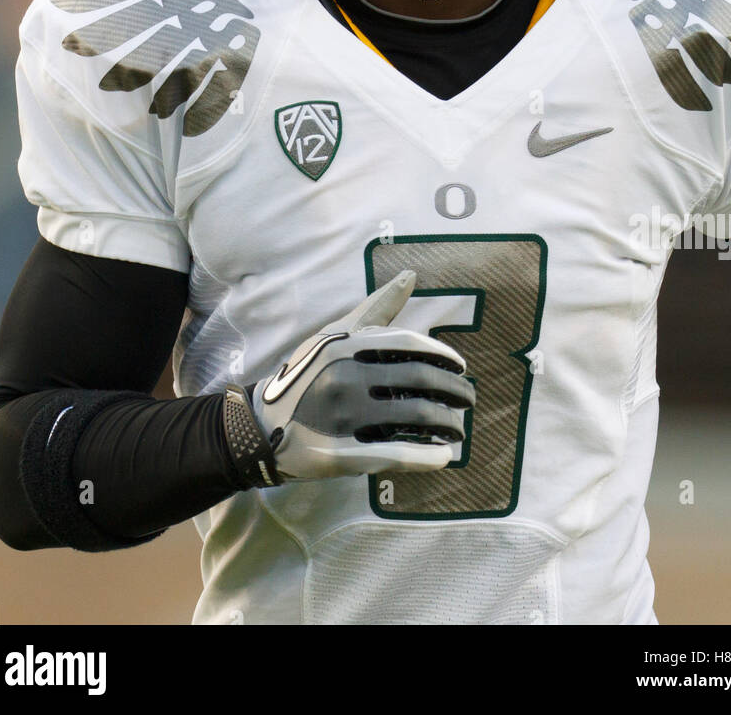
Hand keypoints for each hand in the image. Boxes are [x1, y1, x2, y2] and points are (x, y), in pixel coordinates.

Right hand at [251, 270, 474, 480]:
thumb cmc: (306, 374)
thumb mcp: (335, 335)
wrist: (262, 426)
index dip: (443, 356)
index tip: (460, 367)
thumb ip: (376, 307)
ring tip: (459, 428)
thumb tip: (411, 274)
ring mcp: (344, 417)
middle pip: (419, 381)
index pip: (409, 344)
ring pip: (414, 417)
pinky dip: (427, 456)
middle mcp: (346, 377)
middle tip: (468, 399)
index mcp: (346, 345)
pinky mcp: (343, 455)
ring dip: (447, 424)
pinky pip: (397, 454)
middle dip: (454, 390)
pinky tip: (443, 457)